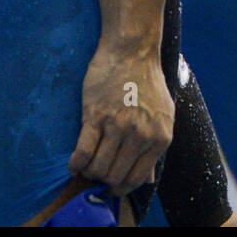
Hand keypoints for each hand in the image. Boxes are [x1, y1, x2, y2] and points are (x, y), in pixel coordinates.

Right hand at [69, 40, 173, 195]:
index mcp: (159, 138)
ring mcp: (117, 126)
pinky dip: (75, 164)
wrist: (132, 49)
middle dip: (103, 180)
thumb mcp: (163, 114)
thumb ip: (155, 145)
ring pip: (98, 168)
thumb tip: (147, 177)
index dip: (121, 188)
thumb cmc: (147, 80)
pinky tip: (73, 164)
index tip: (111, 187)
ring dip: (89, 172)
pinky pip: (83, 152)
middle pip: (115, 176)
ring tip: (86, 167)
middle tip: (95, 175)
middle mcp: (140, 136)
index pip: (136, 178)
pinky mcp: (95, 116)